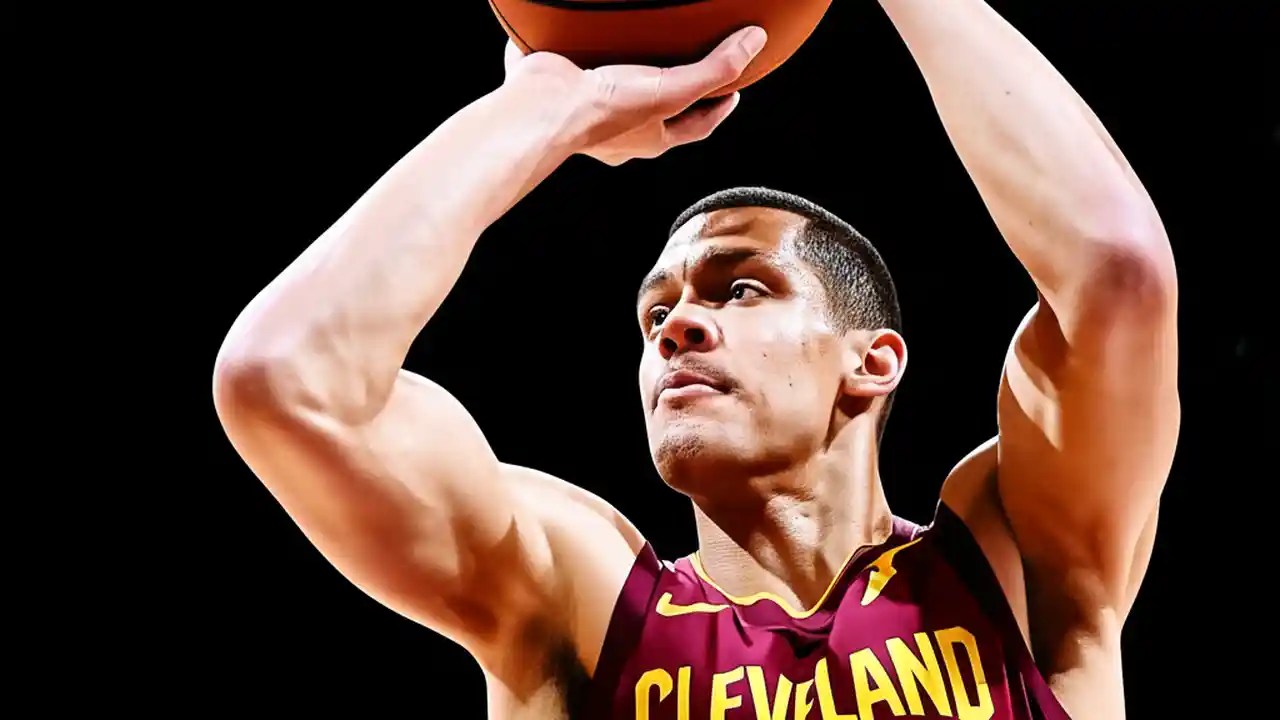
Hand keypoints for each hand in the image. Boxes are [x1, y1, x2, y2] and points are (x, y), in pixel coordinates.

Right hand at [503, 27, 767, 165]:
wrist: (543, 107)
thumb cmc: (606, 109)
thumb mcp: (673, 88)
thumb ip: (716, 68)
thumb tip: (756, 41)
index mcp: (651, 138)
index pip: (698, 125)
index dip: (720, 106)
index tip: (734, 90)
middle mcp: (622, 131)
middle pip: (660, 112)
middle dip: (678, 93)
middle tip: (695, 70)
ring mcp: (590, 113)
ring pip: (621, 95)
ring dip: (634, 77)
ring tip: (644, 50)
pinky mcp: (564, 92)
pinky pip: (582, 73)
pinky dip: (590, 58)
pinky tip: (591, 37)